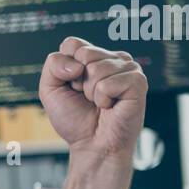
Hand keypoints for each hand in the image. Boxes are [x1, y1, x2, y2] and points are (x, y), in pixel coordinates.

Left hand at [39, 36, 147, 160]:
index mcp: (94, 57)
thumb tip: (79, 63)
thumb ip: (53, 65)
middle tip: (87, 97)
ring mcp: (128, 68)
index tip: (72, 86)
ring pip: (96, 68)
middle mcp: (113, 58)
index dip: (64, 68)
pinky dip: (103, 99)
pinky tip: (111, 106)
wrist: (92, 145)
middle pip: (84, 53)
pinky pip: (108, 84)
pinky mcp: (138, 82)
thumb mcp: (50, 89)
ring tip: (100, 103)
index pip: (72, 43)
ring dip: (91, 92)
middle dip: (78, 80)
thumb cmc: (75, 119)